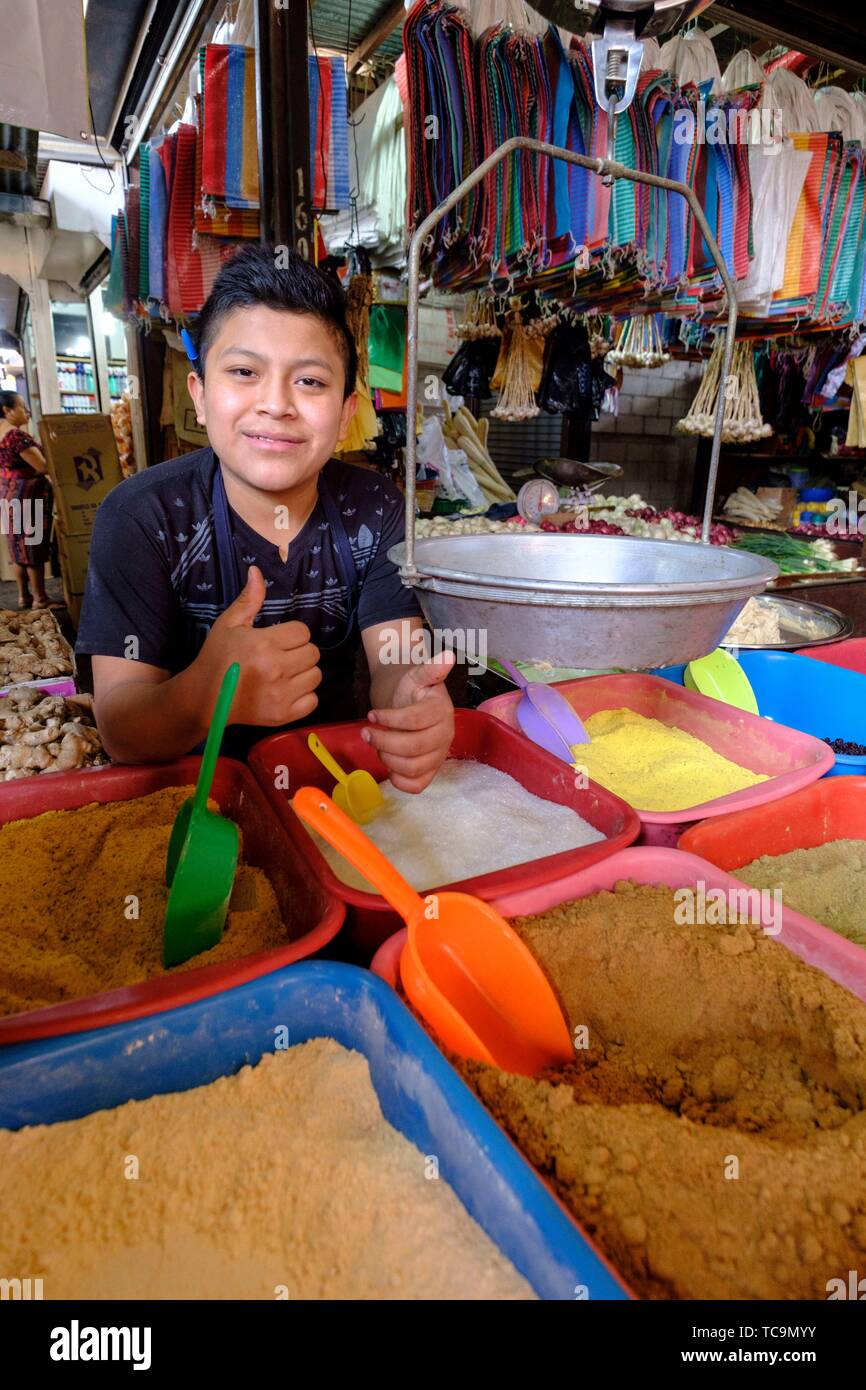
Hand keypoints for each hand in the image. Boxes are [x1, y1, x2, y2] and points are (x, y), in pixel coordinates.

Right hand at [198, 565, 320, 725]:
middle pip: (313, 653)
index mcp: (263, 644)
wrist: (205, 699)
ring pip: (316, 675)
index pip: (302, 632)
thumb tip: (257, 571)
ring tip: (284, 673)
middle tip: (281, 656)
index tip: (277, 639)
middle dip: (299, 651)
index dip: (291, 633)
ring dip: (303, 672)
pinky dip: (304, 696)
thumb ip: (249, 600)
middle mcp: (275, 669)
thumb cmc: (216, 658)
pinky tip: (287, 690)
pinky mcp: (283, 715)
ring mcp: (281, 695)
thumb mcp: (228, 624)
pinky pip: (313, 701)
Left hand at [362, 650, 454, 792]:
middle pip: (413, 748)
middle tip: (366, 733)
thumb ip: (431, 668)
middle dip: (383, 742)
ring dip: (387, 759)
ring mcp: (439, 755)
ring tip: (376, 746)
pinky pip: (418, 785)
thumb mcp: (417, 674)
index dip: (390, 719)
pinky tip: (388, 766)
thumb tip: (448, 657)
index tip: (372, 714)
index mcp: (442, 710)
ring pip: (413, 768)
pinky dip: (400, 780)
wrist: (411, 702)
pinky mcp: (431, 770)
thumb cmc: (411, 688)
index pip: (415, 720)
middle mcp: (445, 735)